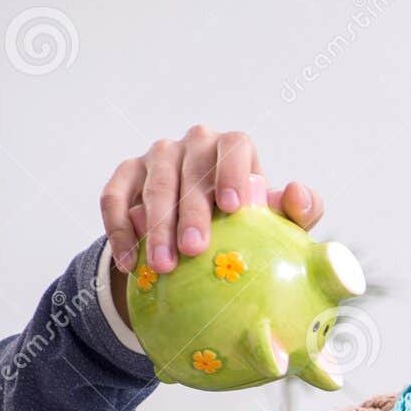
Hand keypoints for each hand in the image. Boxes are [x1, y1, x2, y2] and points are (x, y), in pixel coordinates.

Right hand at [99, 125, 324, 322]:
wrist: (204, 236)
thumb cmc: (247, 226)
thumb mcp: (276, 223)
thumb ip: (296, 211)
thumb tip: (296, 195)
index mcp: (232, 149)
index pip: (234, 146)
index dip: (233, 172)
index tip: (233, 208)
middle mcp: (194, 144)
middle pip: (191, 169)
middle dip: (191, 210)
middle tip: (193, 249)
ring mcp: (157, 157)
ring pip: (153, 184)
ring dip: (156, 226)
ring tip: (162, 266)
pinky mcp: (127, 175)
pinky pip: (114, 197)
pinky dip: (119, 229)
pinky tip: (128, 263)